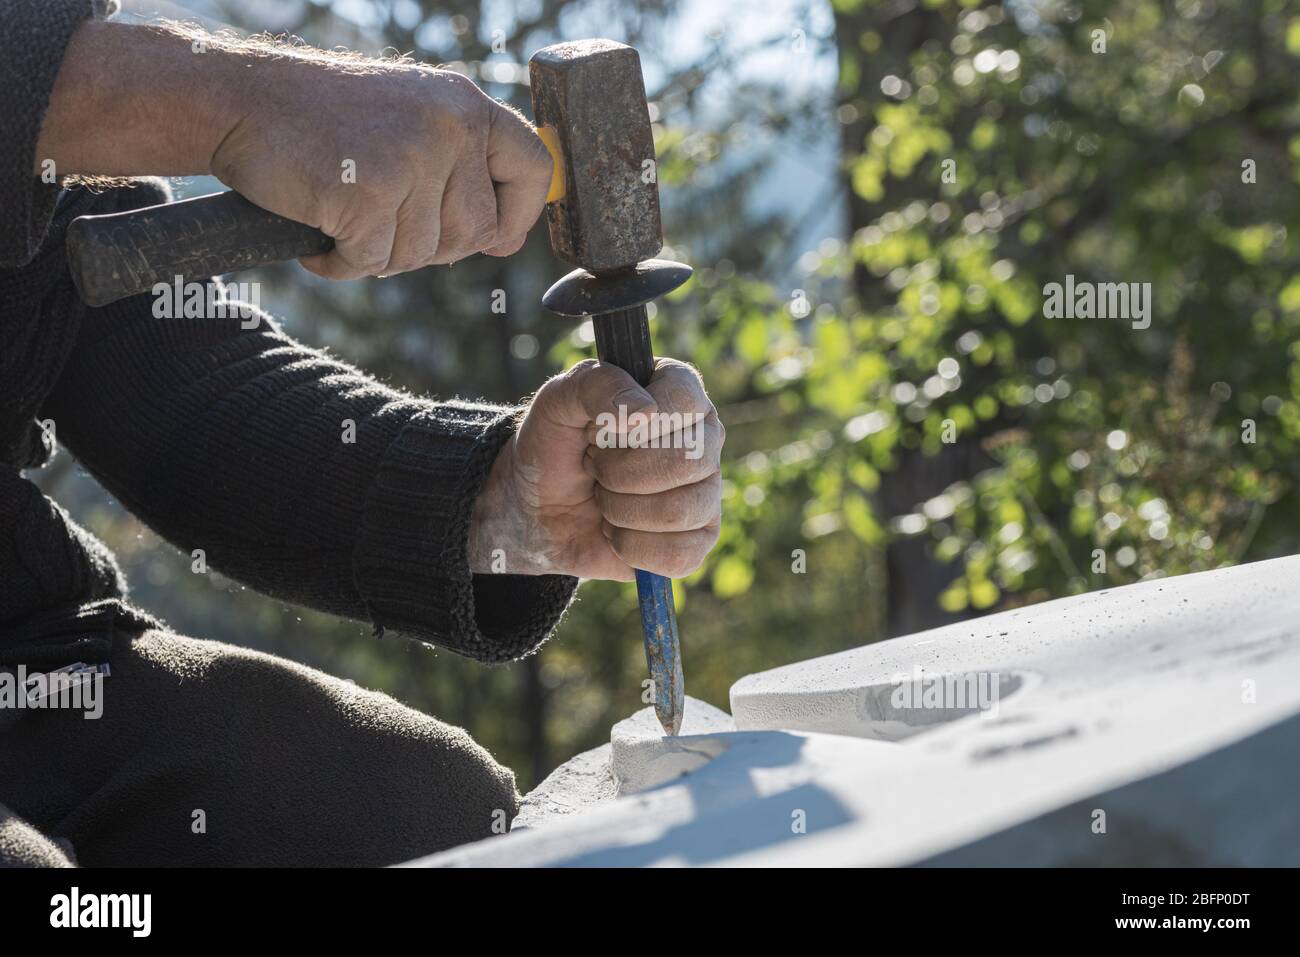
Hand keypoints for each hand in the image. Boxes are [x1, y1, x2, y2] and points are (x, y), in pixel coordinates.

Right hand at [211, 55, 552, 277]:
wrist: (241, 99)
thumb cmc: (326, 120)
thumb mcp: (413, 119)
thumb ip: (464, 166)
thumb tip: (508, 237)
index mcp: (466, 106)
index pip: (535, 169)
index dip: (519, 216)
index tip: (493, 236)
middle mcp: (449, 127)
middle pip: (475, 232)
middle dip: (428, 244)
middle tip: (380, 219)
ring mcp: (411, 159)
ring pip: (421, 254)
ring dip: (378, 252)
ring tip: (343, 211)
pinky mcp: (368, 193)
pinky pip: (372, 262)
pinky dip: (340, 261)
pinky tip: (319, 229)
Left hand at [469, 359, 723, 580]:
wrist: (536, 511)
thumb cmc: (555, 447)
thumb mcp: (558, 401)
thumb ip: (597, 385)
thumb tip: (646, 411)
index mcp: (679, 393)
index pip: (684, 400)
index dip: (637, 423)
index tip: (598, 431)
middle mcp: (705, 439)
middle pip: (685, 460)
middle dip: (619, 472)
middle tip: (594, 468)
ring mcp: (706, 492)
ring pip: (679, 511)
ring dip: (620, 510)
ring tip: (603, 499)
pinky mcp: (698, 540)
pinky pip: (679, 554)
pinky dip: (631, 547)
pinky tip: (617, 532)